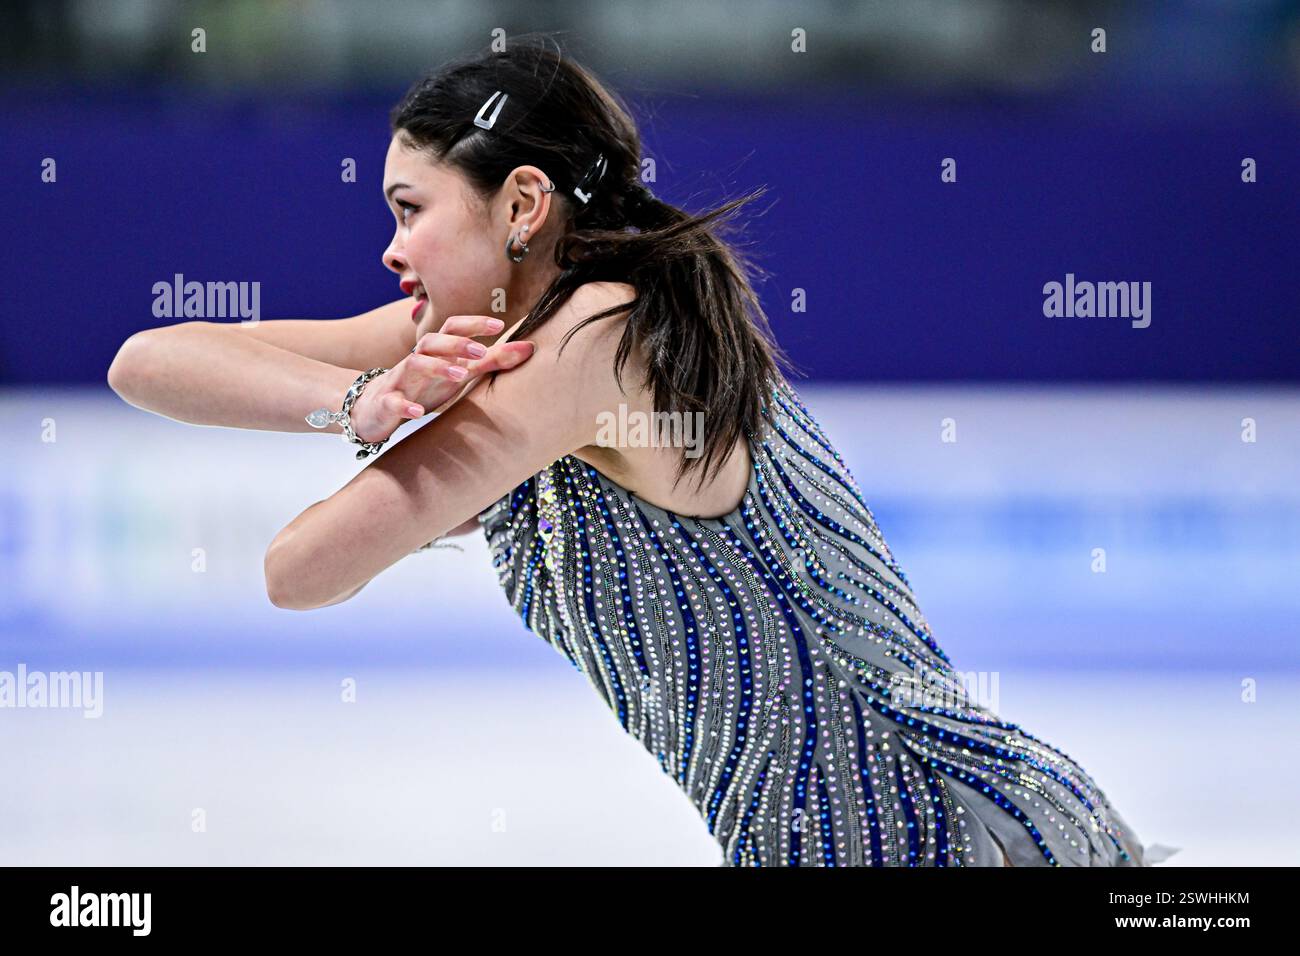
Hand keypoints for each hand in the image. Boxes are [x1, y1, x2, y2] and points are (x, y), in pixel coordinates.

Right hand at [349, 315, 534, 444]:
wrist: (377, 408)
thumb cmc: (425, 386)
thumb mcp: (460, 373)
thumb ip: (491, 361)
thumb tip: (529, 348)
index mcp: (437, 351)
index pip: (452, 327)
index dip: (473, 323)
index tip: (498, 324)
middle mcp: (417, 359)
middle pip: (433, 340)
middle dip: (457, 343)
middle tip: (481, 350)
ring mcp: (401, 379)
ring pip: (414, 363)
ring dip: (437, 367)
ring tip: (460, 375)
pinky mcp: (387, 402)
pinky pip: (393, 401)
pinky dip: (406, 405)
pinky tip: (419, 412)